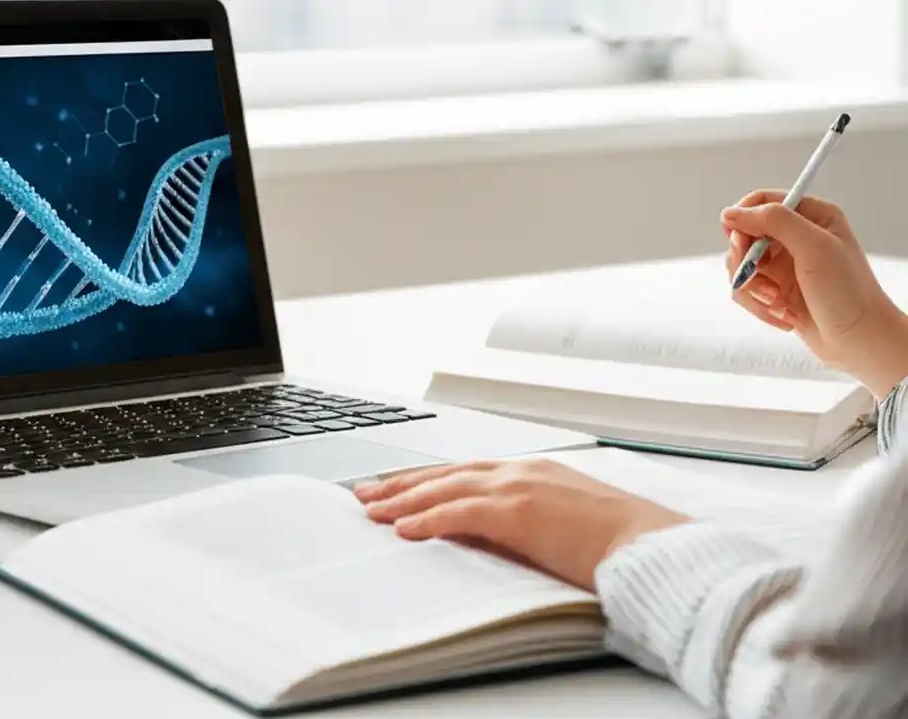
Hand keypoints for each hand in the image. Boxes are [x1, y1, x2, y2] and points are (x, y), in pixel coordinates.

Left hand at [354, 459, 687, 590]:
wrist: (649, 545)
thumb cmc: (616, 541)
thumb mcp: (559, 523)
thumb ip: (521, 520)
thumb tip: (483, 533)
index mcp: (531, 471)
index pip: (465, 473)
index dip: (427, 480)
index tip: (397, 488)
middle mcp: (520, 471)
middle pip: (446, 474)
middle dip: (402, 484)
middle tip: (365, 494)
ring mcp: (519, 487)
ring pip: (445, 489)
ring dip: (404, 501)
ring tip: (373, 512)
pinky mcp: (519, 511)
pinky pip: (460, 513)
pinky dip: (428, 519)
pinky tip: (405, 529)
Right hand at [722, 191, 907, 398]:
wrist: (859, 341)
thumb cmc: (848, 294)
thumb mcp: (814, 247)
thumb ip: (774, 221)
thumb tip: (731, 213)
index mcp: (813, 217)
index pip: (762, 201)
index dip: (743, 219)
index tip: (740, 242)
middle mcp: (797, 237)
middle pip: (744, 235)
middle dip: (745, 261)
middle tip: (757, 277)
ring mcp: (785, 265)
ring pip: (741, 266)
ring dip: (753, 288)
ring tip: (777, 302)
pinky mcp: (776, 290)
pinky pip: (746, 291)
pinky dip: (758, 305)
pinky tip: (783, 315)